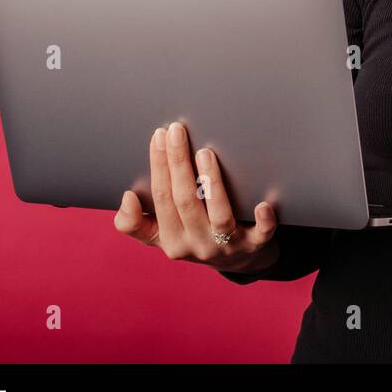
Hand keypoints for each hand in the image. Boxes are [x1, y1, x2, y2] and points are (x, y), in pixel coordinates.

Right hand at [114, 121, 279, 273]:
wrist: (237, 260)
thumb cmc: (194, 236)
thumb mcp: (160, 234)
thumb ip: (135, 222)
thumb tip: (127, 199)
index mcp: (171, 240)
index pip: (161, 198)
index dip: (158, 166)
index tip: (159, 135)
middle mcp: (198, 245)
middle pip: (185, 202)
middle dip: (178, 164)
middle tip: (178, 130)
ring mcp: (227, 246)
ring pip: (219, 216)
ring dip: (212, 184)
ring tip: (206, 153)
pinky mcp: (256, 245)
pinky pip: (261, 235)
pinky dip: (263, 221)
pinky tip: (263, 203)